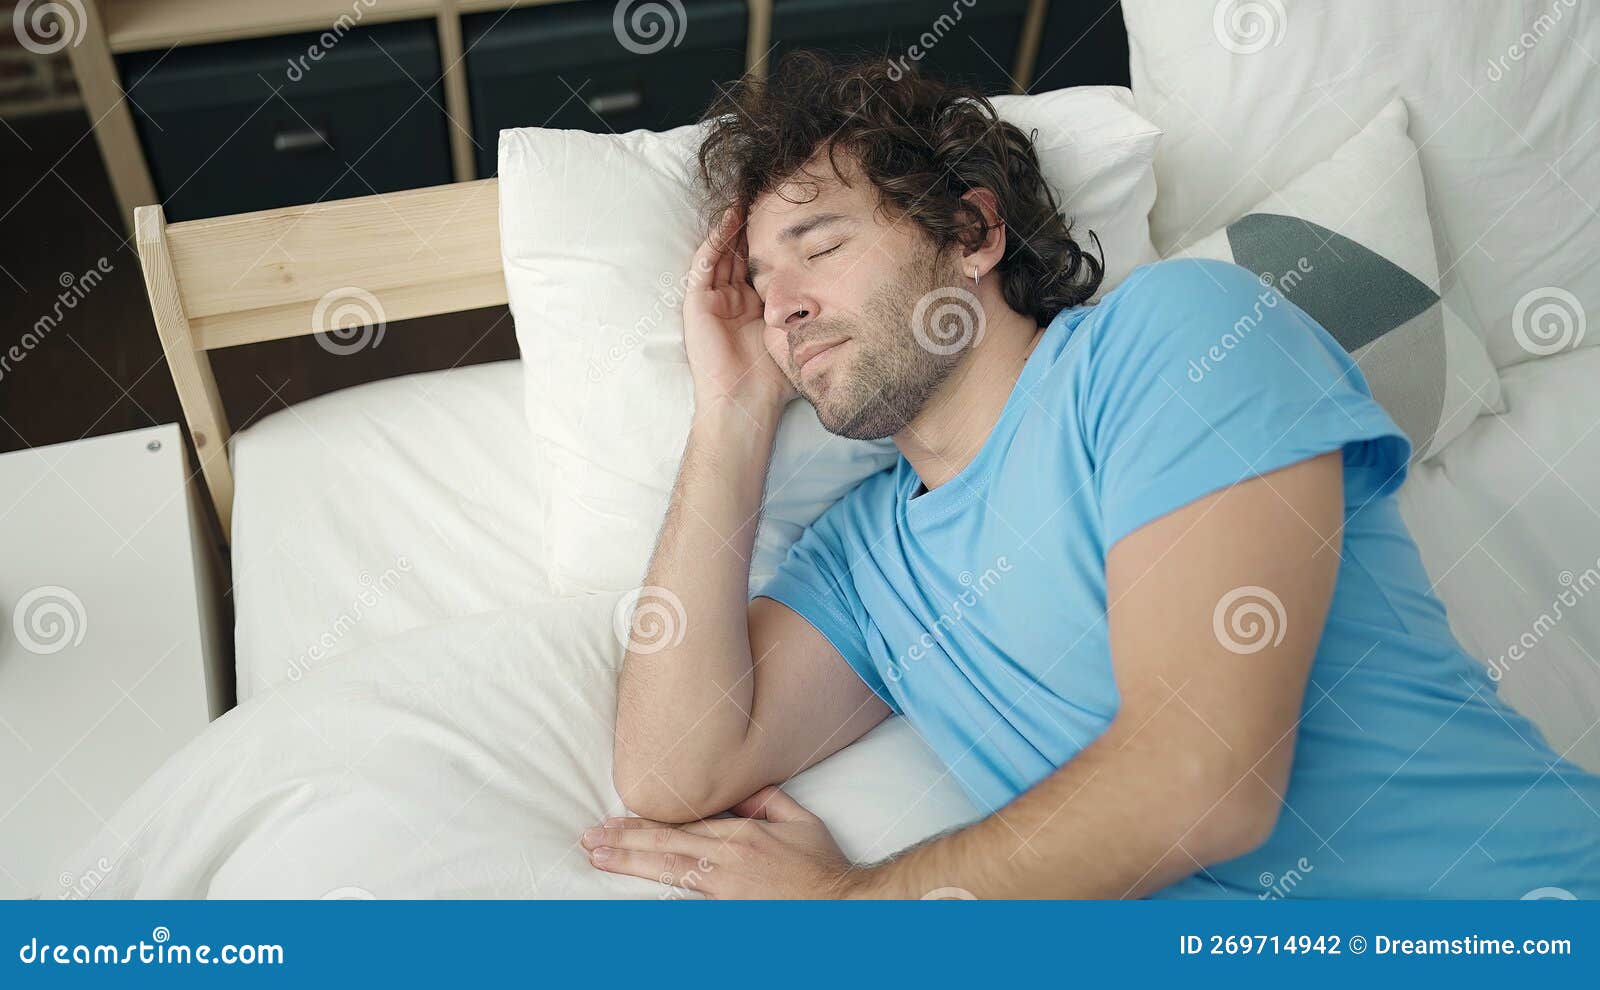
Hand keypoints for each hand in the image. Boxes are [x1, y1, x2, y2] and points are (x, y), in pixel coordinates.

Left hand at [582, 786, 863, 898]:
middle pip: (665, 843)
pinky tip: (634, 889)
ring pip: (667, 868)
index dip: (646, 822)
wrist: (840, 906)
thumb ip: (768, 800)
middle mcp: (727, 855)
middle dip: (625, 839)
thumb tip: (739, 788)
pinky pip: (684, 896)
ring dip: (629, 860)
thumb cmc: (822, 867)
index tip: (616, 820)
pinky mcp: (727, 907)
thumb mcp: (801, 821)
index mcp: (741, 832)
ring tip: (598, 855)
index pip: (683, 823)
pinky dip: (658, 890)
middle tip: (591, 838)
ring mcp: (725, 884)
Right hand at [683, 208, 796, 414]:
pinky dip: (715, 240)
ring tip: (747, 196)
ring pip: (722, 252)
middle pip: (740, 253)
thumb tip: (849, 302)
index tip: (791, 216)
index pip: (761, 265)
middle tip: (766, 195)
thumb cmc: (773, 381)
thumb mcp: (797, 337)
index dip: (772, 241)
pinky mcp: (697, 304)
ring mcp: (714, 301)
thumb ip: (809, 317)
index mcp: (755, 308)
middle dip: (751, 226)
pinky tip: (729, 218)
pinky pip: (705, 264)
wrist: (745, 403)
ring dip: (733, 225)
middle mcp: (733, 301)